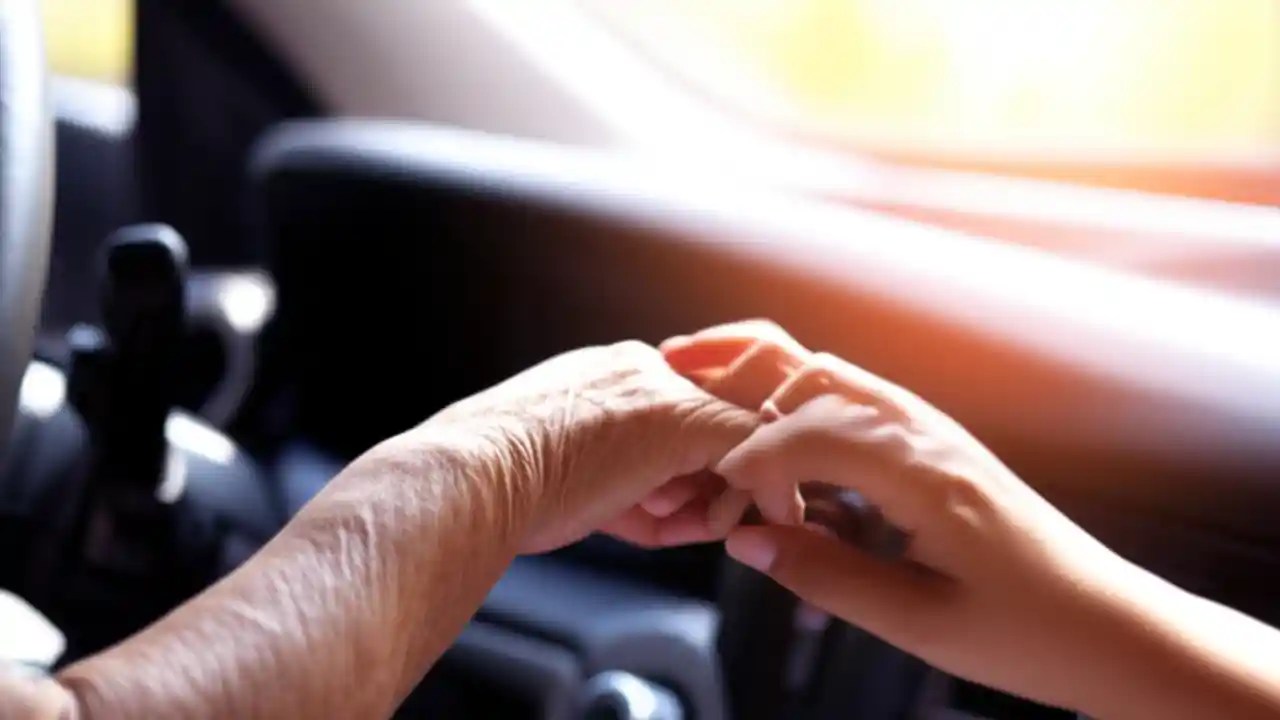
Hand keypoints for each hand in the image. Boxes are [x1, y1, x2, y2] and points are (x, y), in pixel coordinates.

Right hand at [418, 340, 757, 553]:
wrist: (475, 477)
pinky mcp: (686, 421)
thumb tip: (664, 510)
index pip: (672, 415)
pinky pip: (753, 452)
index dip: (678, 470)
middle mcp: (640, 370)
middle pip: (708, 423)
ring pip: (734, 436)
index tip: (665, 506)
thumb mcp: (564, 471)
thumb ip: (622, 482)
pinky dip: (754, 495)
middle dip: (710, 477)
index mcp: (606, 374)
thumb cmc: (503, 487)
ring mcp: (664, 390)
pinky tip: (726, 524)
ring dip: (726, 492)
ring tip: (695, 524)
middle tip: (702, 516)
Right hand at [661, 321, 1166, 712]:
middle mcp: (926, 433)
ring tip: (704, 384)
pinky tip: (773, 430)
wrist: (1106, 623)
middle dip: (738, 381)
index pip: (808, 430)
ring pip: (830, 375)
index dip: (750, 462)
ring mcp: (931, 430)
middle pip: (812, 374)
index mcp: (924, 473)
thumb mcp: (919, 623)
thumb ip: (825, 577)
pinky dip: (799, 401)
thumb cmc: (1028, 629)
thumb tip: (746, 541)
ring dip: (765, 381)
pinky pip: (852, 398)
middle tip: (678, 388)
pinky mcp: (931, 444)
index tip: (723, 508)